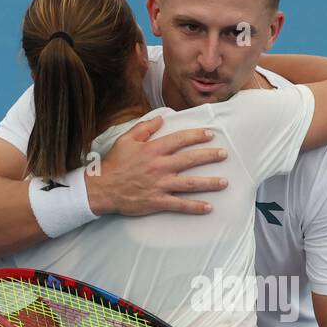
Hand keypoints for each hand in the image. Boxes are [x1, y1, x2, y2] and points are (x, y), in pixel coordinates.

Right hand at [89, 115, 227, 216]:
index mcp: (153, 149)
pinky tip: (209, 207)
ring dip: (209, 183)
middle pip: (190, 159)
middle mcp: (160, 166)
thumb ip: (144, 128)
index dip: (197, 136)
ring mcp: (160, 185)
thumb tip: (161, 118)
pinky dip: (195, 207)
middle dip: (210, 156)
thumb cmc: (114, 164)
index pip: (180, 139)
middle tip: (224, 154)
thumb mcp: (126, 140)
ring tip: (224, 182)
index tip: (210, 134)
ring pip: (190, 183)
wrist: (102, 188)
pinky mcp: (158, 201)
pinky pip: (180, 204)